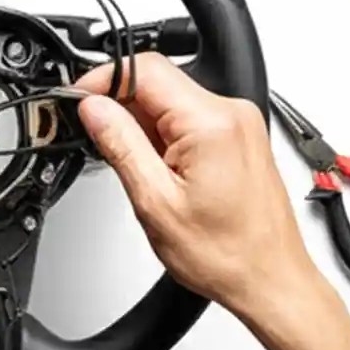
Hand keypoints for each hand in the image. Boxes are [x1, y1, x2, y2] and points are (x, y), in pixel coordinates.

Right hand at [75, 53, 318, 318]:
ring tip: (142, 168)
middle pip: (158, 80)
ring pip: (171, 99)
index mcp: (212, 123)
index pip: (145, 69)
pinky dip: (165, 135)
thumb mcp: (155, 202)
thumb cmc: (227, 254)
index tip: (79, 99)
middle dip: (121, 104)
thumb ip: (120, 145)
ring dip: (143, 123)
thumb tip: (94, 108)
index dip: (103, 79)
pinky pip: (190, 116)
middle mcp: (232, 114)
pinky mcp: (240, 136)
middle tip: (101, 140)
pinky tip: (162, 169)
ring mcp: (240, 123)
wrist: (269, 280)